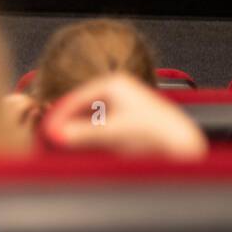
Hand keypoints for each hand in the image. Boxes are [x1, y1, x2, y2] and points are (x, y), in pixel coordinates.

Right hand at [40, 72, 207, 159]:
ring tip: (65, 145)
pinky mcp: (126, 122)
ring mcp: (122, 106)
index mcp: (114, 84)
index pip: (76, 98)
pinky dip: (89, 137)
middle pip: (81, 108)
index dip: (59, 115)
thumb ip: (83, 134)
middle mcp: (117, 92)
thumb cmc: (156, 133)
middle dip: (67, 124)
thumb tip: (57, 134)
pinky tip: (82, 147)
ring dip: (77, 132)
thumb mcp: (112, 132)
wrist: (183, 146)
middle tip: (52, 139)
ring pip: (89, 119)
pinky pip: (99, 127)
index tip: (48, 130)